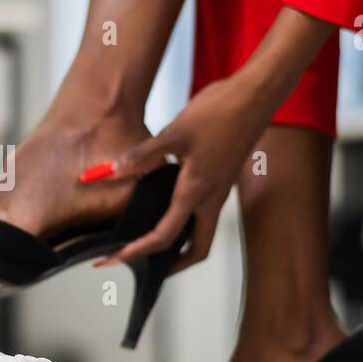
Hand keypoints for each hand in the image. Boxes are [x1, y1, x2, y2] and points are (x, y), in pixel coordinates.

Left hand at [91, 74, 274, 273]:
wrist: (255, 96)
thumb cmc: (218, 112)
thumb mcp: (173, 133)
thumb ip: (140, 157)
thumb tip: (108, 172)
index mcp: (196, 192)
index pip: (163, 237)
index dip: (136, 251)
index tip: (113, 258)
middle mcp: (211, 199)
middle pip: (196, 250)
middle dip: (169, 265)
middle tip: (139, 264)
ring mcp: (220, 191)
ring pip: (202, 234)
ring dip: (180, 246)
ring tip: (150, 244)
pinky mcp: (223, 180)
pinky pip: (204, 214)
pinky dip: (186, 223)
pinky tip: (166, 207)